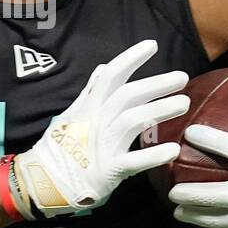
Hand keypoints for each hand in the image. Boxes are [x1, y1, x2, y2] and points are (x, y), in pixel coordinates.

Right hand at [10, 39, 188, 219]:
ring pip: (132, 121)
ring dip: (159, 110)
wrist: (43, 182)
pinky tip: (173, 149)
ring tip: (184, 103)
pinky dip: (153, 155)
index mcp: (89, 107)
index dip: (130, 58)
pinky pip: (133, 161)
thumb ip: (90, 92)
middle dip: (156, 84)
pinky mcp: (108, 170)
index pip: (111, 76)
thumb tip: (102, 68)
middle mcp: (96, 121)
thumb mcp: (71, 113)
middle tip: (183, 77)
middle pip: (128, 95)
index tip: (152, 45)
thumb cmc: (60, 147)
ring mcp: (102, 145)